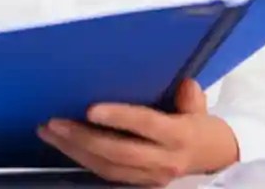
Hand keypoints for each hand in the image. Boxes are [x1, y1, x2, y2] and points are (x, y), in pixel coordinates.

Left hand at [37, 79, 238, 186]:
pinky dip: (82, 159)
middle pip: (118, 152)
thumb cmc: (199, 125)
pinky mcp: (139, 183)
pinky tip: (63, 145)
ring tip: (49, 132)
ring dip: (74, 150)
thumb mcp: (200, 108)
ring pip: (106, 167)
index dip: (119, 117)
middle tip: (54, 122)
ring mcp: (150, 176)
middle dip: (82, 137)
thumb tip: (185, 85)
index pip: (146, 125)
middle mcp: (163, 160)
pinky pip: (106, 174)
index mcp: (179, 136)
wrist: (214, 158)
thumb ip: (191, 97)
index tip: (90, 109)